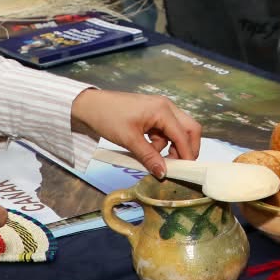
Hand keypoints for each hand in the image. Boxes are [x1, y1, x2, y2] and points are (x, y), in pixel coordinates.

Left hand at [72, 89, 201, 176]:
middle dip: (186, 148)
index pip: (183, 135)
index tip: (185, 171)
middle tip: (178, 165)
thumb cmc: (108, 117)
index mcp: (163, 110)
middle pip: (189, 129)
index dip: (186, 154)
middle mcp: (166, 107)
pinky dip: (160, 142)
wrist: (90, 106)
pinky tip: (147, 147)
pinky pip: (165, 131)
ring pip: (177, 131)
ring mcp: (161, 109)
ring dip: (170, 146)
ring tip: (153, 156)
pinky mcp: (153, 114)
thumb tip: (163, 173)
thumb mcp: (129, 140)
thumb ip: (149, 157)